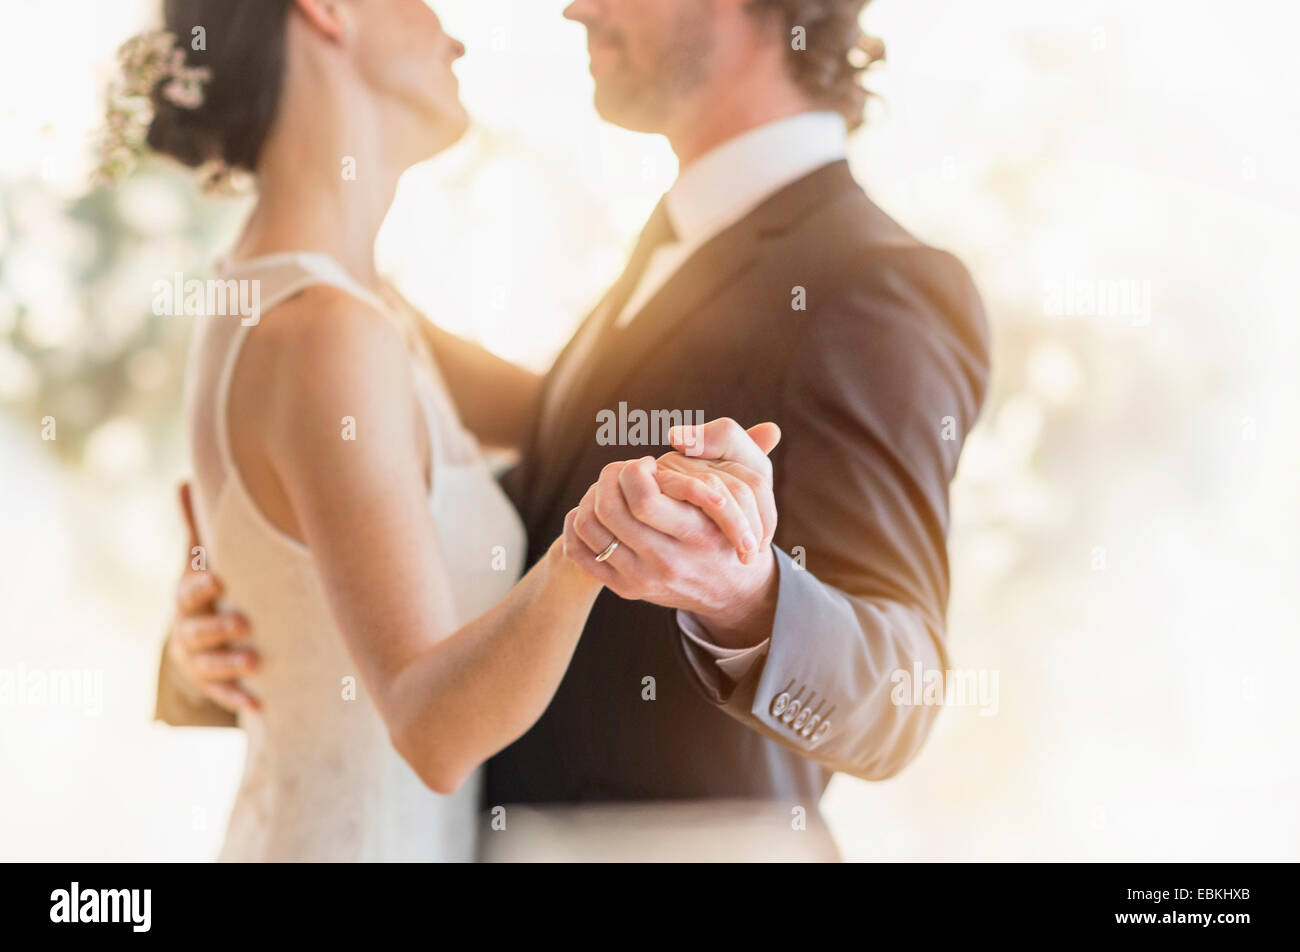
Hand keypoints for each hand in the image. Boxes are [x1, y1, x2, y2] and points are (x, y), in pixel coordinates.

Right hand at [166, 483, 260, 713]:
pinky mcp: (210, 685)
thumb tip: (185, 479)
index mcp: (188, 597)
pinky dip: (239, 700)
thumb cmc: (210, 585)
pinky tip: (260, 705)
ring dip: (230, 666)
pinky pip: (222, 695)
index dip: (201, 586)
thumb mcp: (201, 558)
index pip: (188, 592)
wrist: (201, 634)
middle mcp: (187, 630)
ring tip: (256, 663)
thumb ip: (196, 526)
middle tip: (243, 624)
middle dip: (217, 629)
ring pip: (208, 666)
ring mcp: (196, 661)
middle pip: (196, 632)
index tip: (218, 580)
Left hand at [562, 419, 781, 647]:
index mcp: (696, 533)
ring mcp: (643, 578)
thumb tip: (678, 434)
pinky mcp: (626, 589)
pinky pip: (580, 554)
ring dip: (591, 498)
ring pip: (590, 527)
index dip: (635, 470)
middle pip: (610, 510)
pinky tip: (594, 511)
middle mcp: (667, 560)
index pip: (642, 498)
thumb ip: (728, 443)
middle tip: (623, 471)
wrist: (736, 591)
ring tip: (611, 490)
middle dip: (609, 478)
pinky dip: (577, 525)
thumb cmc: (739, 529)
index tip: (646, 464)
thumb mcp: (751, 484)